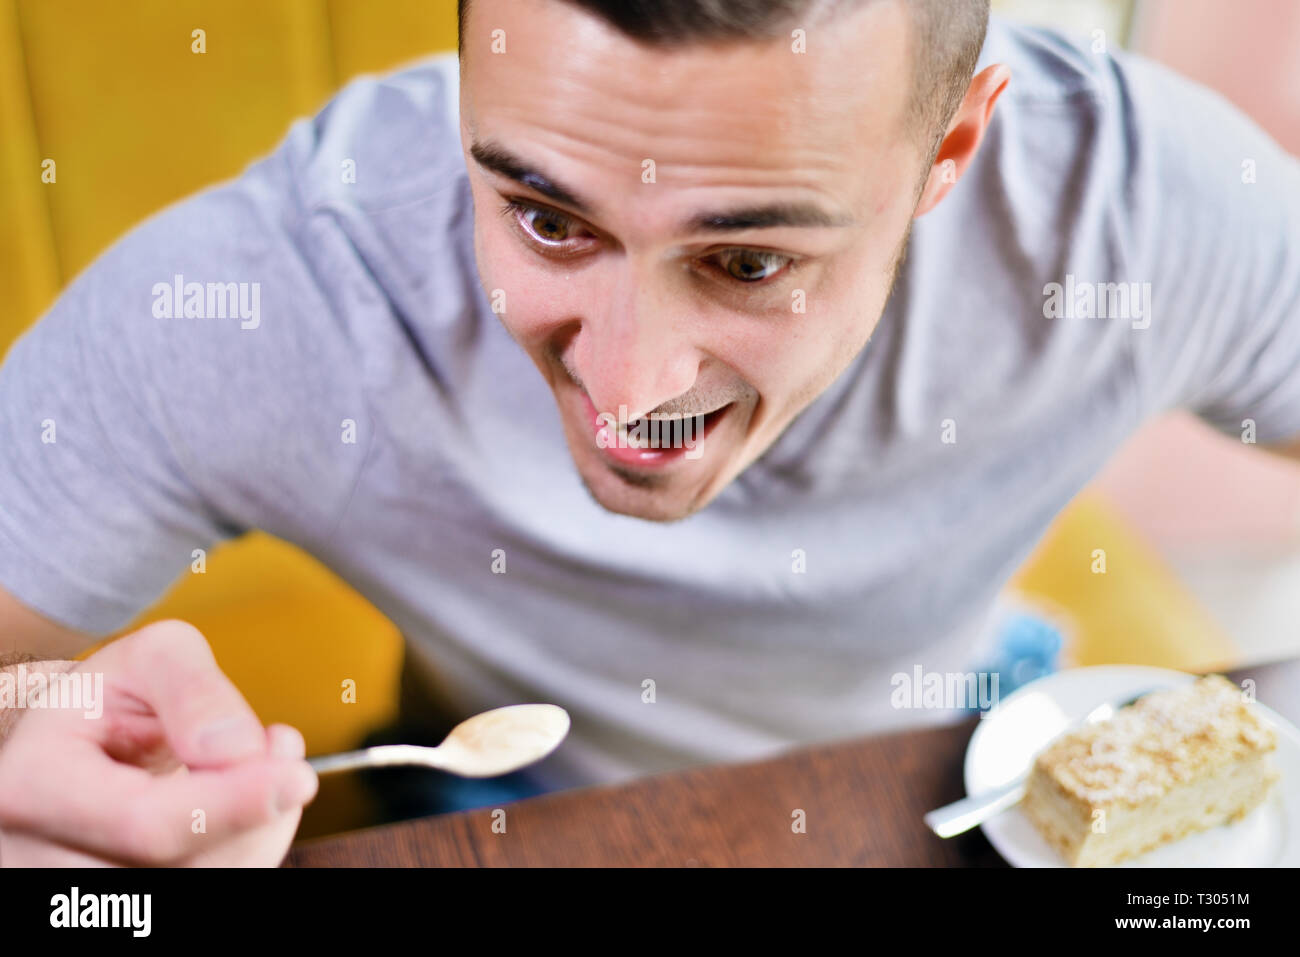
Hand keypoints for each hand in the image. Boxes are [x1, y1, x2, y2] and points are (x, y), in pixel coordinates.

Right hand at [0, 619, 317, 865]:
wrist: (80, 750)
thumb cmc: (111, 702)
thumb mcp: (149, 659)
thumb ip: (193, 688)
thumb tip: (235, 748)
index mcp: (35, 787)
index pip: (144, 823)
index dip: (232, 804)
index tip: (297, 777)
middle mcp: (45, 859)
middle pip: (183, 862)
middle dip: (255, 805)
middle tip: (281, 751)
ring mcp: (85, 895)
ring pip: (209, 880)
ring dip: (262, 824)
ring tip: (259, 763)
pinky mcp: (127, 906)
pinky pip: (218, 885)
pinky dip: (255, 841)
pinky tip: (250, 797)